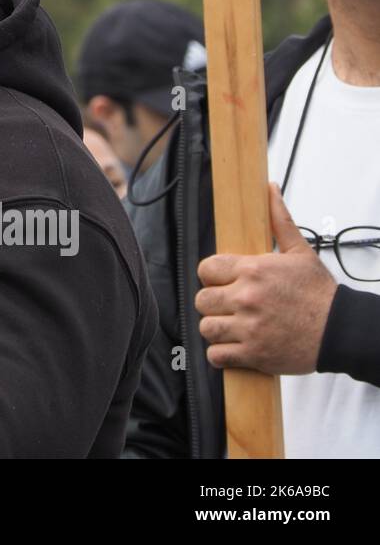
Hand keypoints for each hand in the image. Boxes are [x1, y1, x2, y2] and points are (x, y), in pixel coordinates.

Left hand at [196, 183, 337, 373]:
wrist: (341, 330)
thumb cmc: (320, 293)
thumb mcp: (301, 252)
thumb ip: (279, 220)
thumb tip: (269, 189)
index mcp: (253, 270)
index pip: (206, 269)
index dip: (212, 276)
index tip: (223, 282)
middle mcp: (246, 297)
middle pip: (202, 299)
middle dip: (213, 303)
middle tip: (229, 306)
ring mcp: (249, 327)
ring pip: (206, 327)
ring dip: (216, 329)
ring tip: (232, 327)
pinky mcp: (254, 353)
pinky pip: (217, 356)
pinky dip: (222, 355)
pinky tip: (234, 348)